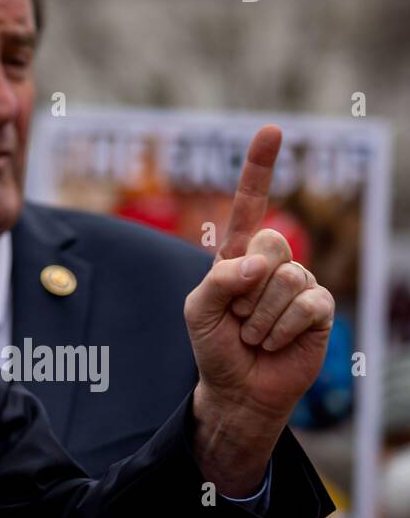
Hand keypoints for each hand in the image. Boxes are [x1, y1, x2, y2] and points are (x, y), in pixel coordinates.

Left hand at [183, 125, 334, 495]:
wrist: (237, 388)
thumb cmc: (214, 345)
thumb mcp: (198, 310)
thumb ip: (218, 281)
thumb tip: (257, 264)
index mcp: (238, 253)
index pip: (250, 203)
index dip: (260, 167)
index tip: (271, 129)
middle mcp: (272, 262)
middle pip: (271, 241)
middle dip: (246, 286)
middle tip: (238, 316)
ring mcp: (298, 283)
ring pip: (287, 277)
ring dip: (261, 316)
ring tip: (254, 333)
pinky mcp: (319, 309)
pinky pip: (307, 303)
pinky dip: (282, 328)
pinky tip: (274, 342)